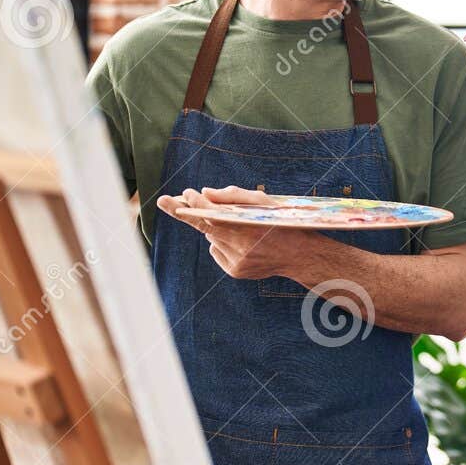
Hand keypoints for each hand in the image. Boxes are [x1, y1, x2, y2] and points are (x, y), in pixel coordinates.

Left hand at [156, 186, 327, 280]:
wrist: (300, 255)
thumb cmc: (281, 221)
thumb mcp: (263, 201)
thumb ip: (233, 195)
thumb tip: (204, 193)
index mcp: (246, 224)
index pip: (210, 212)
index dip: (193, 203)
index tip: (182, 194)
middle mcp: (239, 245)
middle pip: (203, 226)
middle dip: (186, 212)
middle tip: (165, 201)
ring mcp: (235, 260)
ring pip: (212, 238)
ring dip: (216, 229)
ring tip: (240, 229)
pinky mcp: (235, 271)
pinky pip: (218, 252)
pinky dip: (224, 244)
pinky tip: (244, 244)